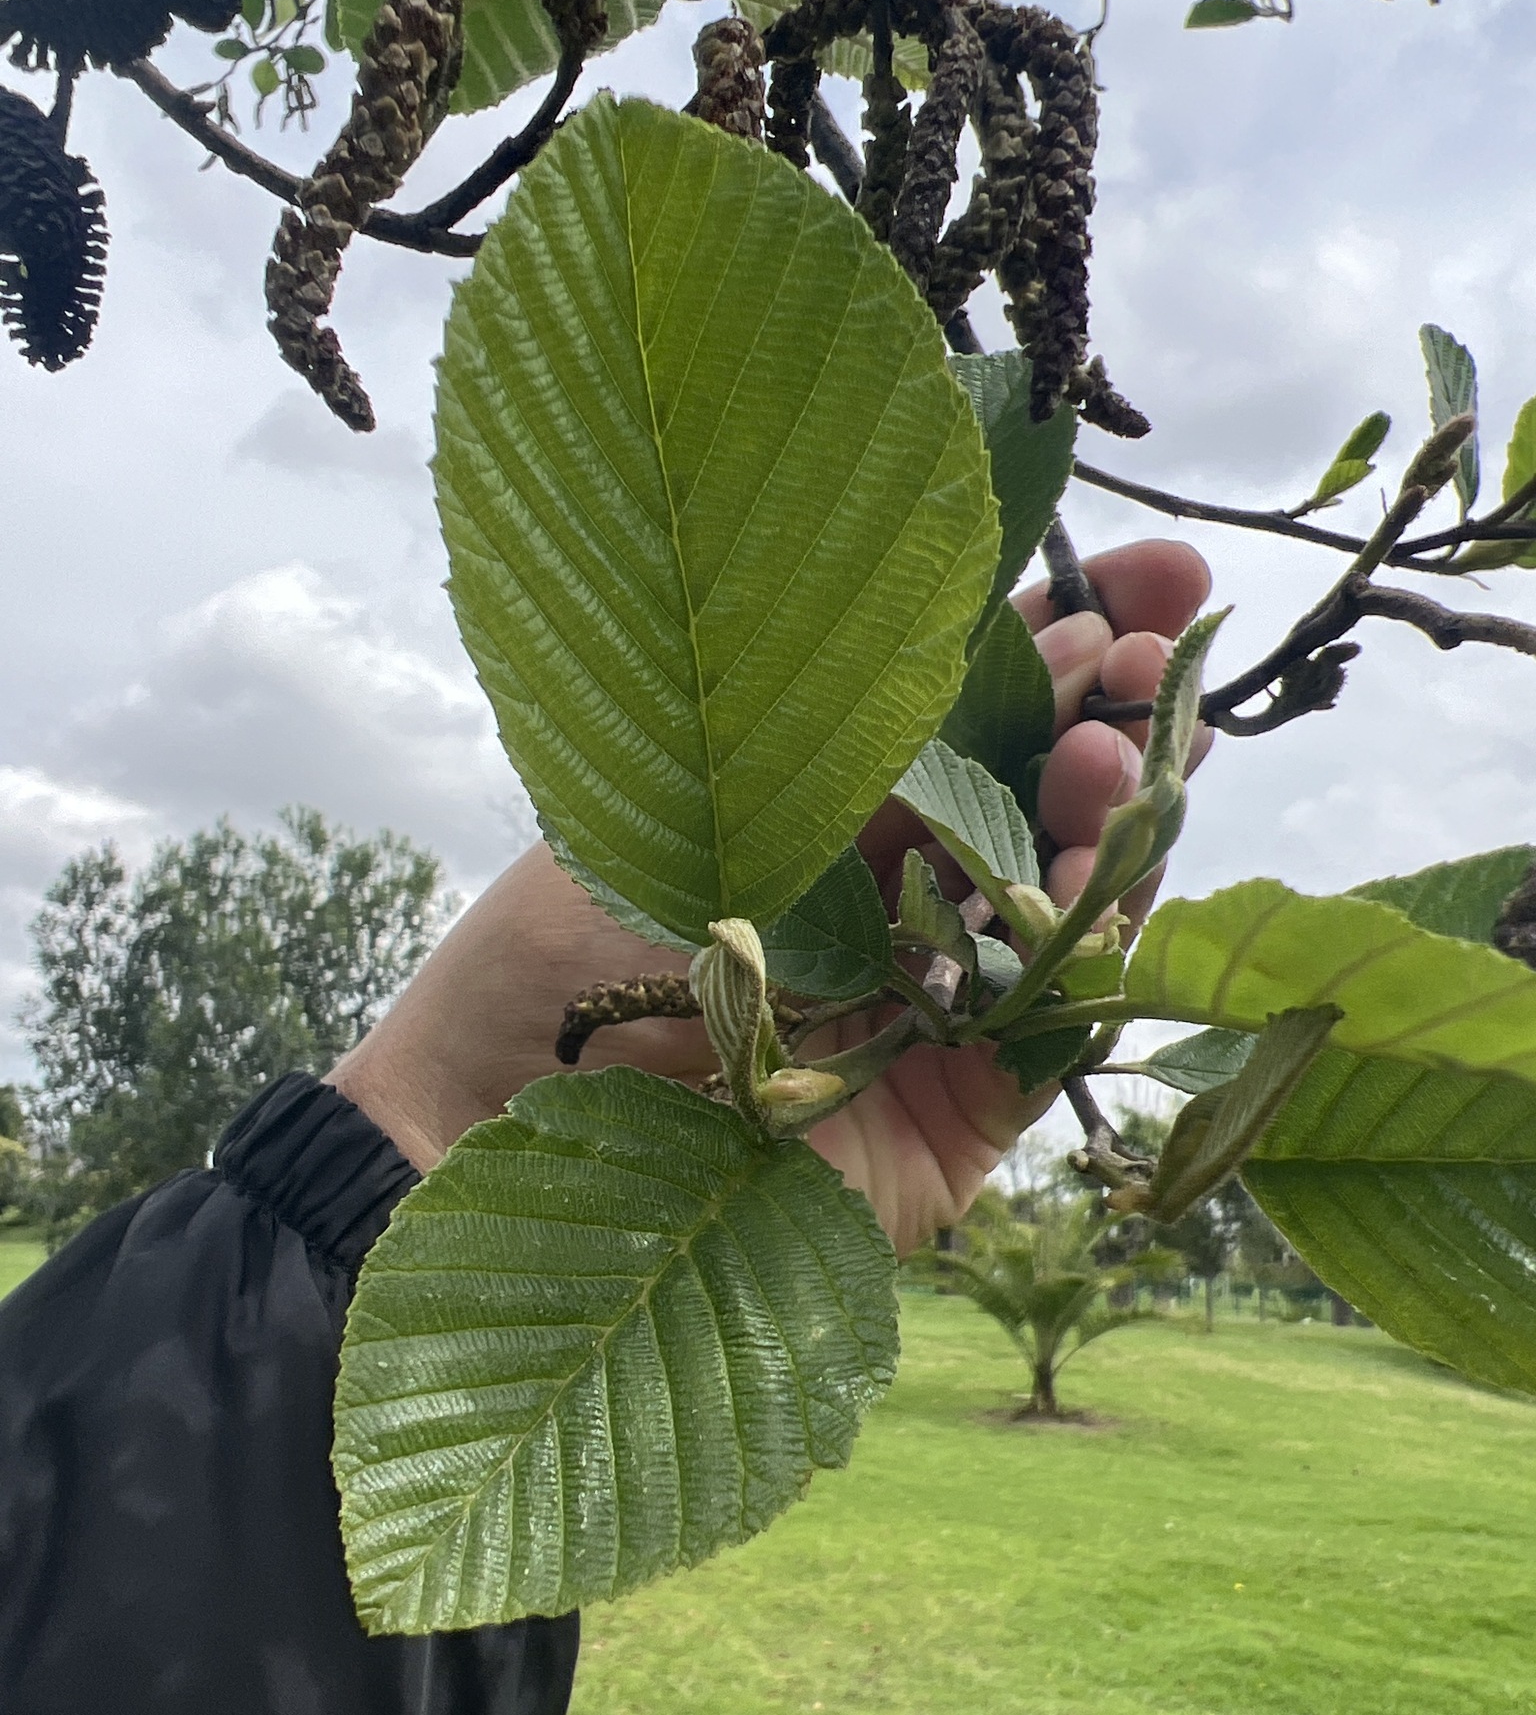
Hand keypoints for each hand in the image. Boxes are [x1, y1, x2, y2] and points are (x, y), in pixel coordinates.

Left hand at [330, 538, 1210, 1253]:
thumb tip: (949, 642)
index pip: (965, 724)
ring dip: (1103, 823)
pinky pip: (1048, 1035)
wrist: (469, 1140)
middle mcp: (884, 916)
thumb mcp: (666, 807)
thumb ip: (810, 752)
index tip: (1143, 574)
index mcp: (821, 830)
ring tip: (1119, 750)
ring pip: (1059, 913)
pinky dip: (1087, 956)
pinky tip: (1096, 876)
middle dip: (1109, 720)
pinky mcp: (947, 1125)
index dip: (1053, 646)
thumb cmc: (538, 961)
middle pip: (1030, 806)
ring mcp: (924, 1017)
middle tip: (1165, 644)